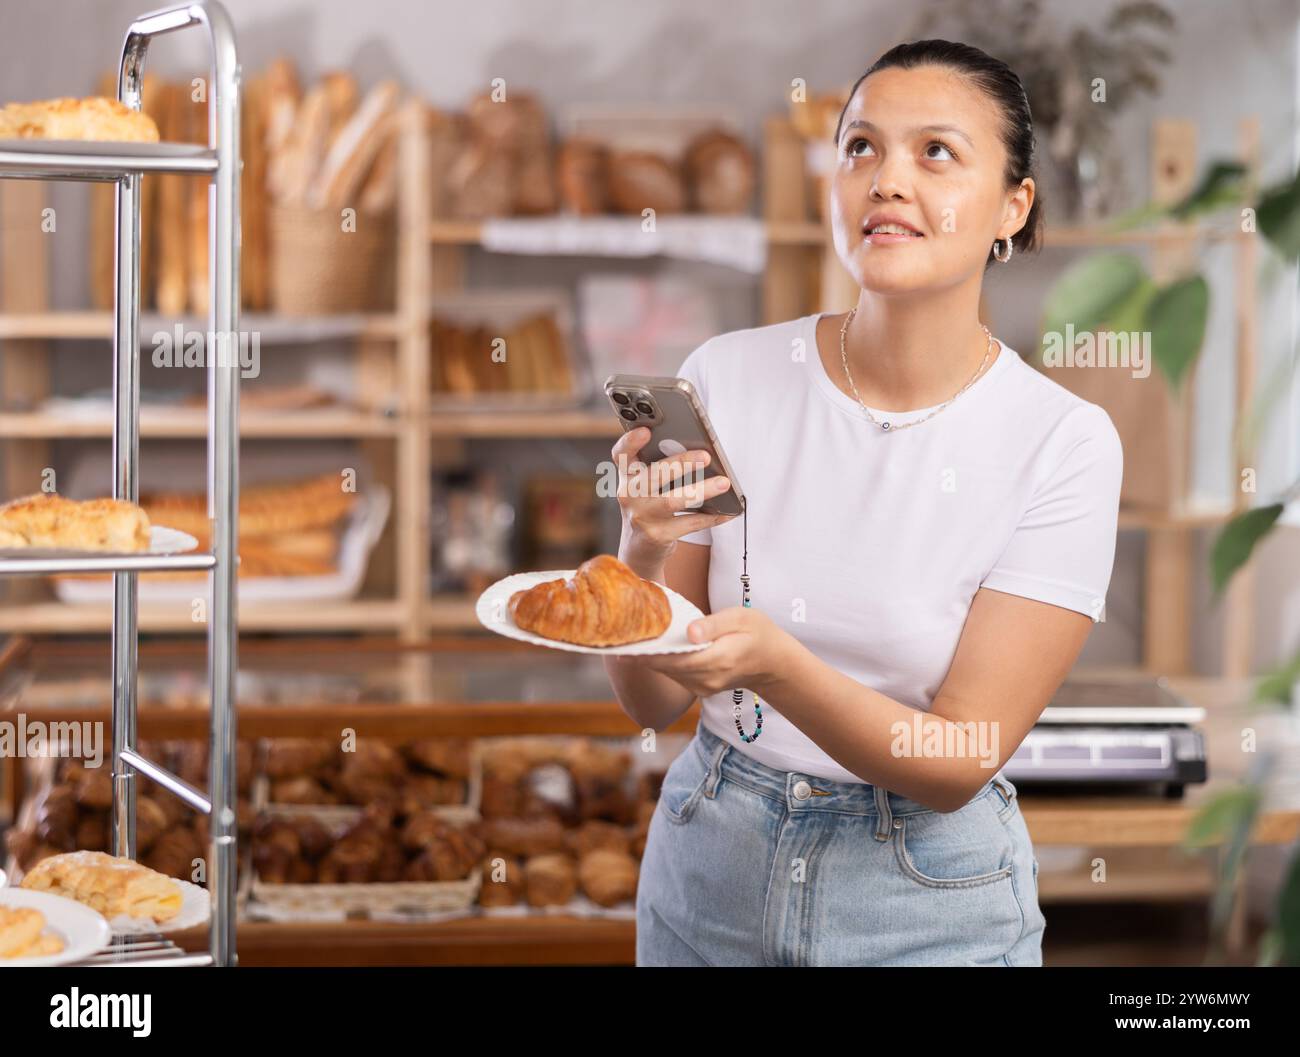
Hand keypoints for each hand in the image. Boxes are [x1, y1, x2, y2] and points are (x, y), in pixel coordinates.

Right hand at [612, 426, 738, 571]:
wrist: (639, 549)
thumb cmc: (649, 507)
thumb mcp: (646, 485)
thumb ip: (661, 467)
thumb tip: (701, 454)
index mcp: (627, 475)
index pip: (621, 454)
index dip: (630, 442)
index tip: (646, 431)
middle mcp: (629, 495)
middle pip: (654, 475)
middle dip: (681, 463)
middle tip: (706, 456)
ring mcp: (642, 517)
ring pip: (673, 501)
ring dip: (702, 490)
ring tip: (724, 483)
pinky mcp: (657, 535)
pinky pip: (689, 523)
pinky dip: (711, 517)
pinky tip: (727, 511)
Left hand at [634, 605, 797, 698]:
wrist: (773, 663)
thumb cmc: (757, 632)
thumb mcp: (742, 618)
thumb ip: (714, 624)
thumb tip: (689, 632)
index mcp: (719, 659)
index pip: (676, 658)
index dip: (649, 652)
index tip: (625, 643)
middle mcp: (708, 679)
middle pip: (666, 666)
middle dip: (642, 652)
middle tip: (617, 635)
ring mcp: (703, 687)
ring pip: (668, 672)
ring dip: (649, 657)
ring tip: (627, 638)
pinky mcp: (699, 688)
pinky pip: (674, 674)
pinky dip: (661, 661)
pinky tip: (648, 646)